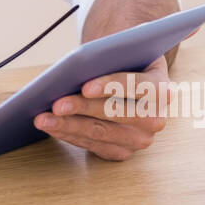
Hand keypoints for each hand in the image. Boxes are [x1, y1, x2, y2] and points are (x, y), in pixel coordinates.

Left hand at [33, 54, 171, 160]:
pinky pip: (93, 146)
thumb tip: (76, 66)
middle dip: (82, 109)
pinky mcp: (123, 152)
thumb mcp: (119, 52)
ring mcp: (141, 139)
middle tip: (55, 104)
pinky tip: (51, 127)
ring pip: (101, 133)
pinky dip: (69, 135)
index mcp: (161, 88)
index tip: (85, 87)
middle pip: (115, 113)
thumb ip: (106, 57)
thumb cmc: (119, 59)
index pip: (138, 86)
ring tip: (43, 118)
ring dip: (69, 125)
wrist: (127, 74)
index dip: (111, 86)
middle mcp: (156, 118)